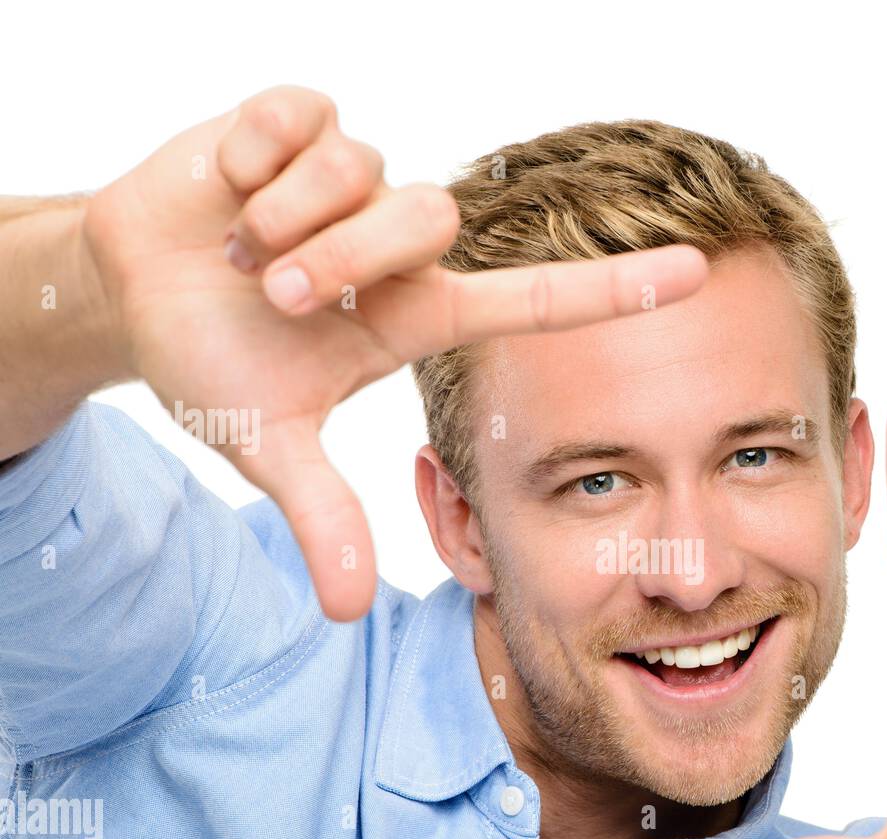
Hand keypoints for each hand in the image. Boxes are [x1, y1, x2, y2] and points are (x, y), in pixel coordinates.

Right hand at [80, 85, 706, 619]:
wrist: (133, 292)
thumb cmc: (216, 363)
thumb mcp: (267, 444)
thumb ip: (323, 516)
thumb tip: (347, 613)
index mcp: (416, 315)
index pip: (534, 298)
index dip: (614, 292)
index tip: (696, 278)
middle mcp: (403, 244)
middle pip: (423, 222)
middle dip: (338, 261)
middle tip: (275, 295)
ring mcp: (356, 180)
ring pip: (363, 173)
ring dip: (285, 223)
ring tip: (242, 252)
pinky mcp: (301, 119)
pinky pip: (303, 120)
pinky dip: (251, 162)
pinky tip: (231, 191)